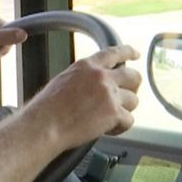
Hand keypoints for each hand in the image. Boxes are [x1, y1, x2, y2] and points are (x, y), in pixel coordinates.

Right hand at [21, 45, 141, 150]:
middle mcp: (101, 77)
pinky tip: (108, 129)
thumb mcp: (63, 80)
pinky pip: (129, 120)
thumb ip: (83, 78)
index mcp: (87, 66)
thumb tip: (92, 87)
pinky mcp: (114, 113)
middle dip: (133, 87)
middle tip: (127, 96)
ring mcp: (109, 94)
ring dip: (124, 110)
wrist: (46, 124)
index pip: (113, 53)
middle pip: (133, 76)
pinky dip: (120, 127)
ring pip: (134, 100)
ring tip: (110, 118)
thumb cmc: (47, 108)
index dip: (128, 52)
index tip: (135, 54)